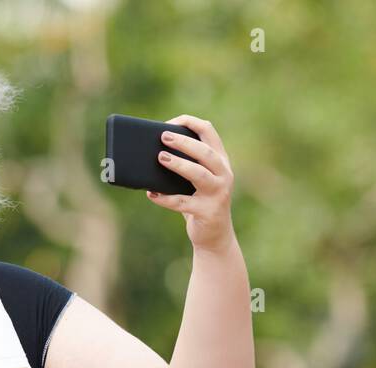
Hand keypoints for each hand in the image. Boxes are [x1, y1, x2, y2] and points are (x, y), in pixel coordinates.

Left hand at [147, 114, 236, 253]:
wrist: (215, 237)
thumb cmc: (200, 202)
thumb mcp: (196, 181)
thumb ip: (185, 165)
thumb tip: (153, 153)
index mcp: (220, 161)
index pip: (209, 132)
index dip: (190, 123)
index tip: (170, 123)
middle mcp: (223, 174)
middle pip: (205, 152)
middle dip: (183, 142)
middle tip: (162, 136)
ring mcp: (218, 194)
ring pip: (198, 174)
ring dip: (179, 164)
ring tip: (160, 158)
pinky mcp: (208, 212)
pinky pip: (183, 203)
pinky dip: (165, 198)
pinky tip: (152, 194)